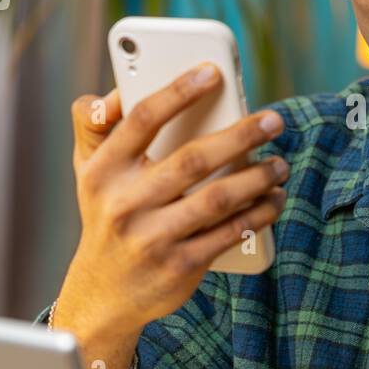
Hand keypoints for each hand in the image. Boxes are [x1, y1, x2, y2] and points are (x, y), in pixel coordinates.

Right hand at [55, 63, 288, 368]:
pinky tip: (274, 199)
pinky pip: (228, 234)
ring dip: (257, 178)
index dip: (177, 92)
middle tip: (274, 120)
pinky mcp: (179, 267)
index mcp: (102, 171)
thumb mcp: (88, 173)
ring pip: (216, 199)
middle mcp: (124, 204)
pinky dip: (257, 215)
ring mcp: (152, 238)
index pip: (141, 120)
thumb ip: (97, 127)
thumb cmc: (107, 216)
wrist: (102, 296)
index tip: (212, 71)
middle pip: (192, 160)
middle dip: (240, 136)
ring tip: (280, 164)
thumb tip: (120, 85)